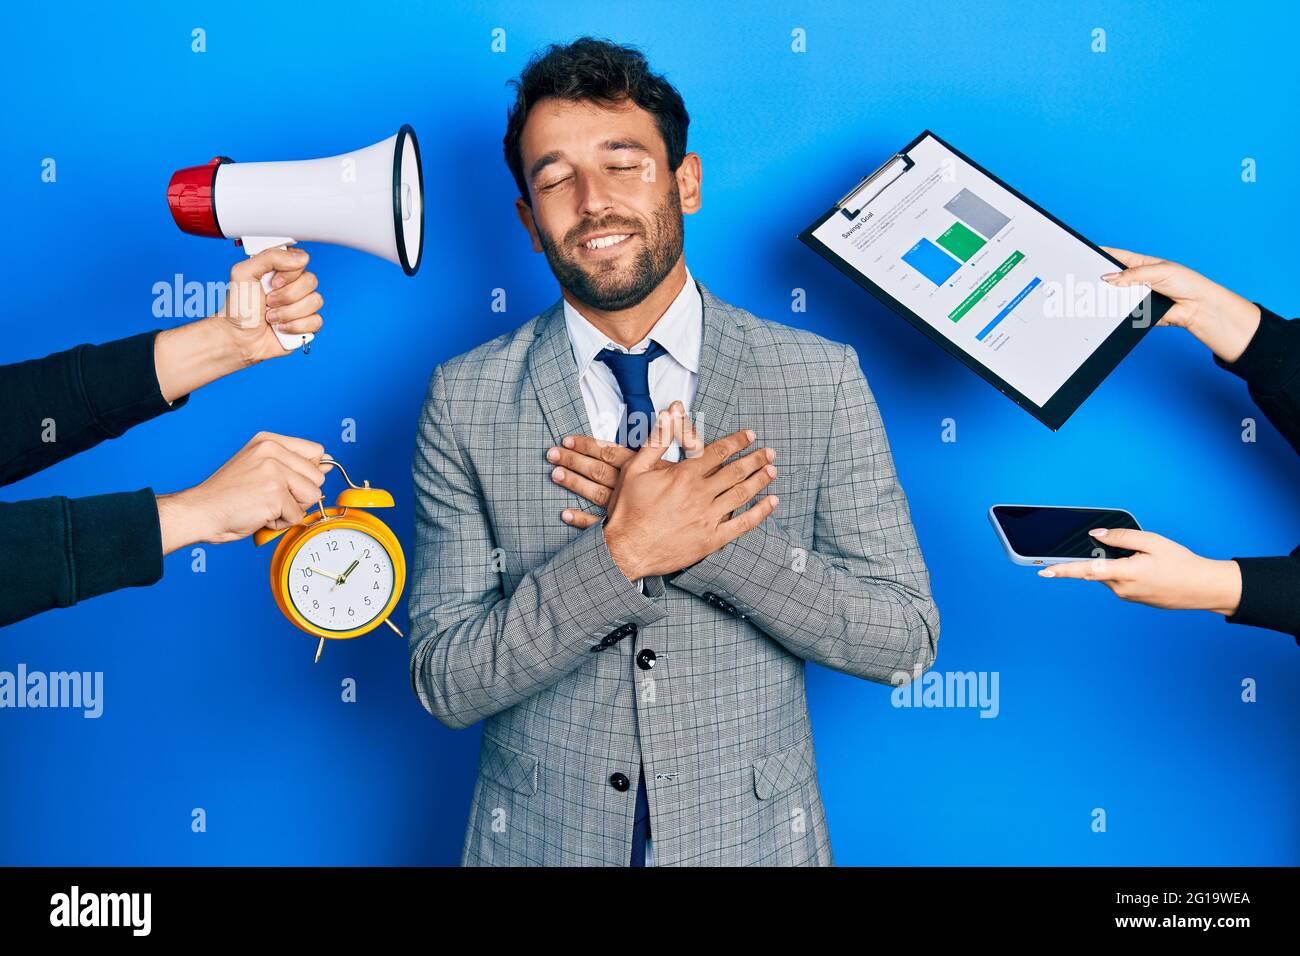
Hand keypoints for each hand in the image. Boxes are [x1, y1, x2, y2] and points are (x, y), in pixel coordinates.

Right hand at [155, 432, 333, 554]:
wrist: (200, 511)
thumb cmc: (228, 494)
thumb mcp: (260, 467)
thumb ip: (294, 464)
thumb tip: (329, 464)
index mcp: (269, 441)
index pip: (316, 451)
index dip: (308, 472)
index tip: (287, 482)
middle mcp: (272, 451)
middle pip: (318, 477)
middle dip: (299, 494)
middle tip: (268, 497)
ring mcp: (274, 472)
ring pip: (312, 497)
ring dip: (291, 509)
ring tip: (264, 505)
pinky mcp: (275, 495)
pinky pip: (297, 516)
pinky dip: (280, 523)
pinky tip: (259, 515)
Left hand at [216, 247, 323, 364]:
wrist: (238, 339)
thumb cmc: (238, 308)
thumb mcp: (243, 273)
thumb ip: (269, 256)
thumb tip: (301, 257)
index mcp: (280, 270)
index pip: (301, 260)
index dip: (289, 273)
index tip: (273, 282)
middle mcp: (293, 286)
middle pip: (311, 281)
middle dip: (286, 296)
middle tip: (268, 302)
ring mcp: (302, 305)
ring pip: (315, 301)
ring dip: (288, 313)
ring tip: (271, 317)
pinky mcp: (307, 325)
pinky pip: (317, 321)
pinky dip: (296, 327)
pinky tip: (281, 328)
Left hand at [549, 401, 708, 527]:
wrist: (702, 527)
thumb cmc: (697, 493)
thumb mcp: (692, 459)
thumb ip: (680, 430)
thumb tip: (676, 404)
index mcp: (641, 470)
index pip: (609, 454)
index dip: (588, 445)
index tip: (567, 439)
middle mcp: (629, 489)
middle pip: (596, 472)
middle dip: (573, 461)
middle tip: (551, 454)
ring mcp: (626, 510)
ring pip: (594, 495)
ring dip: (574, 484)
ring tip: (555, 474)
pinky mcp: (627, 529)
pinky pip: (599, 526)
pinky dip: (582, 521)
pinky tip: (565, 514)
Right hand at [602, 403, 778, 579]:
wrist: (625, 550)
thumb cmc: (628, 510)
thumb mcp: (635, 469)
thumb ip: (656, 440)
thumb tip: (670, 412)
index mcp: (684, 475)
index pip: (718, 452)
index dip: (736, 441)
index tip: (749, 435)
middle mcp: (701, 494)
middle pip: (735, 471)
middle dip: (755, 459)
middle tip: (770, 452)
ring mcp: (708, 518)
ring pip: (742, 494)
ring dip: (760, 480)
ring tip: (773, 470)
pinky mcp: (712, 540)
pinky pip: (743, 525)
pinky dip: (760, 512)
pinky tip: (771, 503)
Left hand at [1038, 528, 1241, 616]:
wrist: (1203, 588)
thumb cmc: (1181, 564)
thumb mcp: (1152, 542)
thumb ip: (1121, 537)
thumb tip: (1096, 535)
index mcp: (1125, 574)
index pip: (1086, 571)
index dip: (1063, 570)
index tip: (1043, 571)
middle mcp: (1122, 588)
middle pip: (1096, 570)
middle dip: (1100, 557)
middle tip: (1123, 550)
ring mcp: (1127, 596)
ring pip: (1107, 575)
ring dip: (1115, 563)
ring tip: (1145, 558)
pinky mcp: (1133, 598)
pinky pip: (1118, 581)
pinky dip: (1123, 570)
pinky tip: (1146, 566)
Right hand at [1101, 248, 1260, 362]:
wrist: (1197, 308)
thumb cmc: (1186, 283)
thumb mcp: (1159, 271)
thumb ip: (1133, 275)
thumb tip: (1109, 277)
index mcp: (1140, 263)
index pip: (1116, 256)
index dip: (1101, 253)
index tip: (1085, 253)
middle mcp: (1136, 279)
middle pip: (1111, 278)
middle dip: (1100, 279)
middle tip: (1088, 280)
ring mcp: (1135, 296)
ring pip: (1114, 296)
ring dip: (1108, 297)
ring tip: (1100, 296)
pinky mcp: (1137, 311)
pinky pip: (1122, 312)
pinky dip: (1117, 312)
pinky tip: (1112, 310)